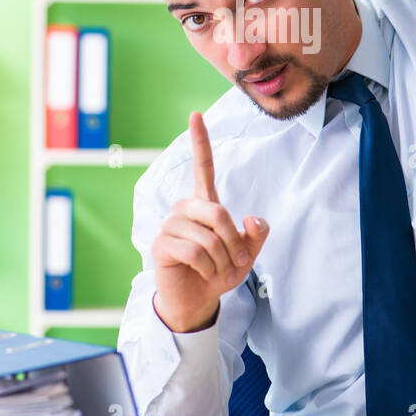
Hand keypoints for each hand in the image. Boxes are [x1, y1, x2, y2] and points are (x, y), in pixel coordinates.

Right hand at [151, 111, 269, 332]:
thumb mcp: (246, 255)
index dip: (200, 141)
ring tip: (218, 271)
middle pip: (218, 212)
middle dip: (234, 242)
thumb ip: (255, 235)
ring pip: (209, 237)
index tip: (195, 114)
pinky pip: (195, 252)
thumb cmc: (219, 272)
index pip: (203, 167)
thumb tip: (252, 219)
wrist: (196, 300)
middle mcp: (184, 208)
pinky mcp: (161, 244)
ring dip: (222, 260)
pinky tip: (203, 274)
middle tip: (238, 262)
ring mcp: (170, 224)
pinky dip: (208, 268)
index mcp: (205, 204)